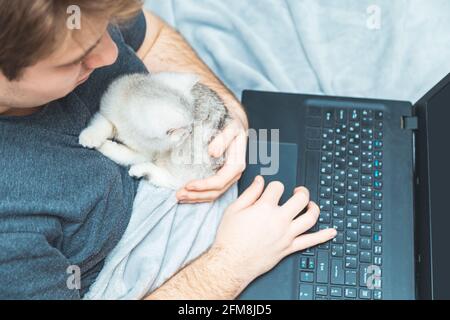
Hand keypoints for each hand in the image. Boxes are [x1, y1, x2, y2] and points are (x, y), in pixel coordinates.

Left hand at [176, 118, 247, 202]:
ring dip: (196, 198)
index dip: (204, 185)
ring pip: (213, 194)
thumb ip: (223, 139)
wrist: (236, 122)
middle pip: (216, 191)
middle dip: (196, 195)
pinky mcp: (222, 177)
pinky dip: (199, 195)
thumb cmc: (232, 123)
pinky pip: (212, 191)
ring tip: (180, 197)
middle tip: (179, 194)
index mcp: (237, 164)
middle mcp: (234, 174)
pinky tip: (188, 195)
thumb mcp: (231, 127)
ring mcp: (228, 177)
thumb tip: (213, 153)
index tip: (188, 184)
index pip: (220, 181)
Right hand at [212, 176, 336, 281]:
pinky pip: (310, 241)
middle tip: (298, 191)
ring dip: (314, 208)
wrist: (231, 263)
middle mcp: (279, 220)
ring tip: (311, 205)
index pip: (277, 187)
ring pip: (310, 218)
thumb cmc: (230, 238)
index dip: (274, 185)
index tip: (271, 189)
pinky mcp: (289, 248)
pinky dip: (323, 236)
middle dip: (301, 191)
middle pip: (300, 199)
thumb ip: (249, 193)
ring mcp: (286, 235)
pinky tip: (331, 232)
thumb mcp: (234, 210)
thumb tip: (259, 181)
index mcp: (265, 208)